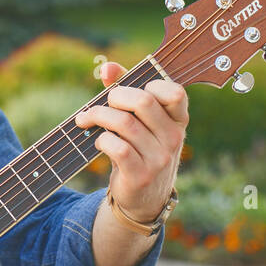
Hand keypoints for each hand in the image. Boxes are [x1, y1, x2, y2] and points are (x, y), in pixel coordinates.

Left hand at [74, 60, 187, 223]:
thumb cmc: (139, 148)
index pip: (174, 92)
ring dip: (98, 116)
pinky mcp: (140, 176)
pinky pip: (117, 148)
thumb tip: (107, 67)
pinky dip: (101, 140)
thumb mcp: (139, 122)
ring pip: (125, 124)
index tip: (129, 91)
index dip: (149, 84)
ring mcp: (159, 159)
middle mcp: (174, 138)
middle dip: (114, 97)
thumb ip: (125, 89)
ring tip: (86, 120)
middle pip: (143, 101)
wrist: (143, 197)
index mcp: (178, 120)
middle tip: (101, 104)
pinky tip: (98, 141)